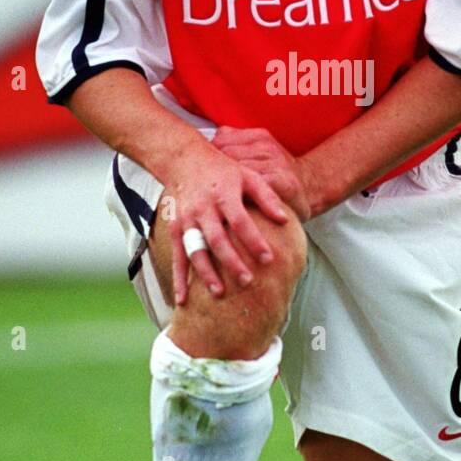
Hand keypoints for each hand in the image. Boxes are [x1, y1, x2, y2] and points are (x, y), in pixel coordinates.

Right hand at [163, 141, 289, 303]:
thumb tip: (285, 221)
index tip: (268, 258)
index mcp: (224, 195)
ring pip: (194, 250)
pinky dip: (179, 278)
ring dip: (205, 273)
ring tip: (220, 293)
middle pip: (217, 239)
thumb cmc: (224, 172)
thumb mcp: (248, 176)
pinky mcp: (175, 229)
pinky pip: (177, 256)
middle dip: (231, 261)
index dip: (253, 240)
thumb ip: (267, 198)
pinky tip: (183, 299)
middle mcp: (203, 209)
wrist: (185, 161)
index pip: (240, 221)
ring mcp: (186, 220)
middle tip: (248, 281)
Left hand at [212, 125, 320, 222]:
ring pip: (237, 170)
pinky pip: (253, 187)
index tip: (204, 169)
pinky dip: (240, 197)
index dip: (210, 155)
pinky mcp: (282, 181)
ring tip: (214, 196)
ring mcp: (276, 162)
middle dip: (213, 172)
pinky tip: (233, 205)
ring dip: (223, 185)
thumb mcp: (260, 152)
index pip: (222, 139)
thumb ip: (237, 144)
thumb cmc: (277, 173)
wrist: (312, 187)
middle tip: (205, 186)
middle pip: (226, 155)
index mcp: (260, 136)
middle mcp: (267, 146)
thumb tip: (208, 143)